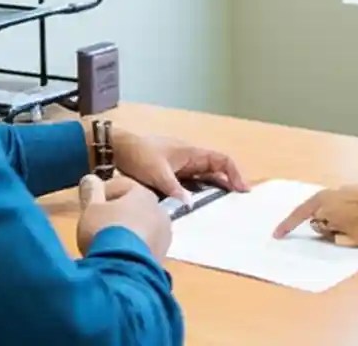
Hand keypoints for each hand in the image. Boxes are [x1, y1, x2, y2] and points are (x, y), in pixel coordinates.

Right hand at [76, 174, 171, 257]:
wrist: (124, 269)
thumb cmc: (105, 231)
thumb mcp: (91, 208)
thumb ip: (91, 192)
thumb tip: (91, 178)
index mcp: (143, 193)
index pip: (122, 185)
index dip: (103, 192)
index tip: (89, 202)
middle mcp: (159, 210)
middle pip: (134, 206)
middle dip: (117, 212)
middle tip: (97, 223)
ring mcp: (164, 234)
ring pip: (142, 226)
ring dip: (127, 230)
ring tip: (108, 242)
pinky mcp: (163, 255)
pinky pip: (145, 245)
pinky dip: (133, 247)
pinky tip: (120, 255)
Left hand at [109, 127, 248, 203]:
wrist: (115, 150)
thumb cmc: (138, 155)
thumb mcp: (157, 172)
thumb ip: (174, 188)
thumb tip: (190, 204)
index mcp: (191, 153)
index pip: (221, 160)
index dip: (234, 173)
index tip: (241, 190)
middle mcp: (189, 159)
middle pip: (215, 171)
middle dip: (228, 184)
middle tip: (237, 203)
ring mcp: (179, 167)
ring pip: (203, 179)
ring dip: (213, 190)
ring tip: (221, 207)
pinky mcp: (169, 175)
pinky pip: (189, 185)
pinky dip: (196, 194)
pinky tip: (196, 207)